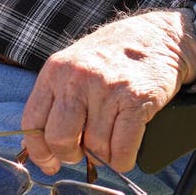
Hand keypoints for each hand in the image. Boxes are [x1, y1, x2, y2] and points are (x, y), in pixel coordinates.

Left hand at [21, 9, 195, 174]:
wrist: (163, 35)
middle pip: (60, 139)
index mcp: (57, 68)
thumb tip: (40, 144)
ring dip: (104, 154)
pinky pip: (122, 150)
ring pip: (95, 148)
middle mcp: (79, 77)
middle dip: (71, 154)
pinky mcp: (136, 100)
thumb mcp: (78, 62)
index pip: (32, 122)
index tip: (51, 161)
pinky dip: (123, 159)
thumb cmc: (117, 52)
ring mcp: (108, 88)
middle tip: (84, 151)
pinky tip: (126, 150)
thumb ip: (58, 96)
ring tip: (112, 137)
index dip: (40, 150)